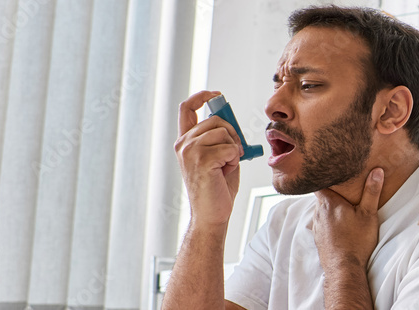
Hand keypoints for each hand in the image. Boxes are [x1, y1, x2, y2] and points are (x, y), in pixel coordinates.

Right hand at [174, 90, 242, 226]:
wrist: (212, 214)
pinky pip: (230, 148)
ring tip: (226, 166)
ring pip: (224, 133)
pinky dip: (234, 159)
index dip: (202, 96)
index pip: (187, 108)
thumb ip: (221, 137)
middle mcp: (183, 144)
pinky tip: (224, 172)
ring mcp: (189, 151)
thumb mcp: (219, 156)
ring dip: (234, 149)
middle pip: (216, 120)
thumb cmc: (217, 187)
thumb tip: (230, 119)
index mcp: (185, 141)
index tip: (217, 94)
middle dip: (233, 134)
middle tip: (233, 154)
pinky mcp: (200, 160)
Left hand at [312, 168, 384, 268]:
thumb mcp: (368, 214)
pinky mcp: (318, 238)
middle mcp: (318, 213)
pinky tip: (340, 225)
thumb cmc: (357, 240)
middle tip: (344, 189)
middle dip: (331, 192)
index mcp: (328, 203)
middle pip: (321, 196)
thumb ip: (371, 192)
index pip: (319, 182)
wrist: (343, 269)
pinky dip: (328, 221)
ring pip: (320, 210)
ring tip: (344, 207)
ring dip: (330, 208)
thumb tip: (377, 171)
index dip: (324, 176)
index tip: (333, 172)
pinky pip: (321, 223)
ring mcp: (316, 226)